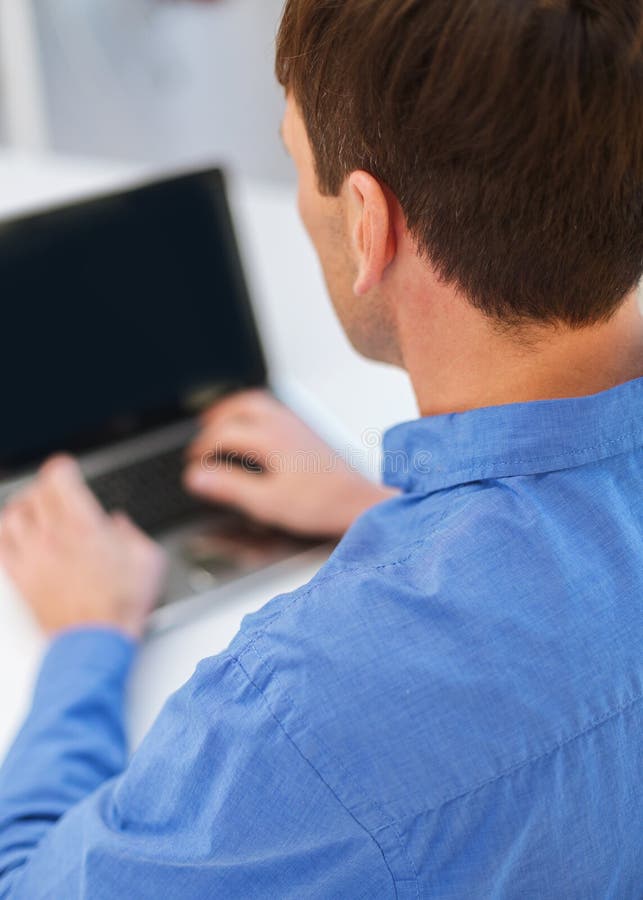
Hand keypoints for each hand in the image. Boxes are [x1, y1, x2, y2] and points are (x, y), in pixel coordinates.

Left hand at [0, 457, 166, 639]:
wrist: (96, 641)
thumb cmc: (120, 606)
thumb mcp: (148, 560)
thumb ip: (132, 533)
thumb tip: (119, 525)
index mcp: (85, 526)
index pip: (59, 479)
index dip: (63, 468)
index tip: (67, 469)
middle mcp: (53, 536)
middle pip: (36, 493)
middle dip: (46, 485)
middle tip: (55, 488)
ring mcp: (32, 557)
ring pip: (13, 515)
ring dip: (24, 506)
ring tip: (34, 508)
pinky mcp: (21, 578)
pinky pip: (0, 545)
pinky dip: (4, 533)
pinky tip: (12, 533)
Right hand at [184, 389, 395, 538]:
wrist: (358, 503)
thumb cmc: (322, 503)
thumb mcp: (267, 502)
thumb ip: (229, 488)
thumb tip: (198, 477)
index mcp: (270, 439)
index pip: (224, 433)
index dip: (203, 447)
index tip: (193, 461)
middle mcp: (284, 425)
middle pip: (241, 405)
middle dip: (216, 417)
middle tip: (201, 432)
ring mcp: (298, 425)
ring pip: (259, 402)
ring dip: (235, 408)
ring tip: (222, 420)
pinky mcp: (308, 432)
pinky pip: (274, 409)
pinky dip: (255, 412)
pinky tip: (255, 428)